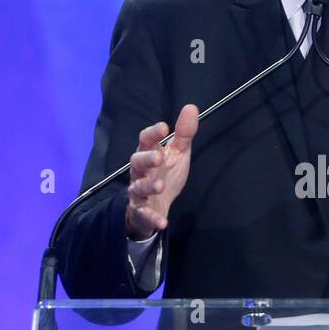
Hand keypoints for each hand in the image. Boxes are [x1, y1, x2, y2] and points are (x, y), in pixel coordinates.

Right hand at [124, 104, 197, 239]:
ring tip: (160, 186)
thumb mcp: (178, 153)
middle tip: (158, 157)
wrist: (158, 205)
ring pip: (138, 187)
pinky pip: (144, 214)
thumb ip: (183, 133)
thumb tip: (191, 107)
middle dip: (146, 159)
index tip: (163, 127)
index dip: (152, 133)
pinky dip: (152, 218)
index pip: (146, 140)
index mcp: (149, 153)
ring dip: (147, 186)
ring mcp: (139, 191)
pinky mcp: (141, 210)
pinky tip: (162, 222)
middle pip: (136, 161)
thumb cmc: (166, 173)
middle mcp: (140, 171)